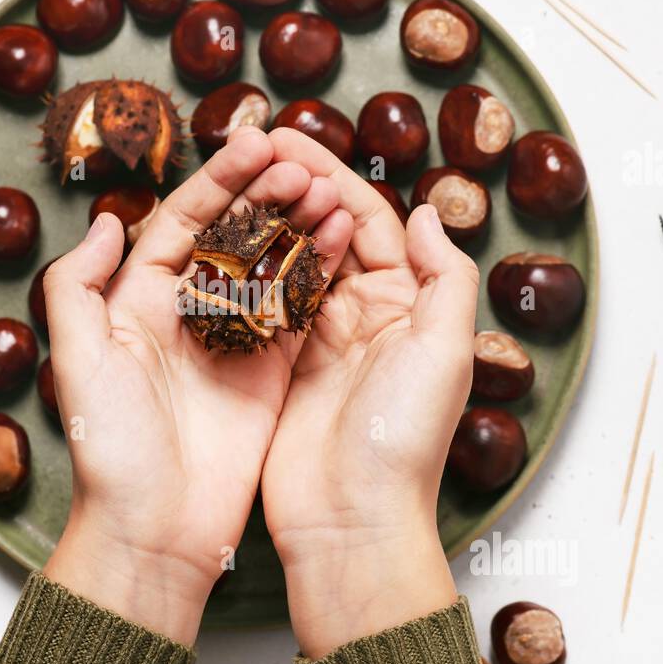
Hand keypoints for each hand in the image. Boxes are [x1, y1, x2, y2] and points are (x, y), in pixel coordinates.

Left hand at [42, 128, 352, 644]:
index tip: (258, 144)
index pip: (183, 222)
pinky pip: (298, 311)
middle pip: (233, 235)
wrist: (156, 532)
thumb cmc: (111, 448)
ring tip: (330, 189)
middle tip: (305, 161)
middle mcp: (187, 313)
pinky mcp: (270, 372)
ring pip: (271, 264)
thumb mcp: (79, 360)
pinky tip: (343, 240)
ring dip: (299, 225)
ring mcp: (233, 341)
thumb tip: (106, 222)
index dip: (220, 180)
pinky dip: (320, 274)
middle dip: (267, 193)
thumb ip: (78, 286)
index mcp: (138, 301)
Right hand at [261, 128, 478, 658]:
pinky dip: (245, 270)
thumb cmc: (403, 439)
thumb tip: (425, 212)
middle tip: (254, 147)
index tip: (291, 142)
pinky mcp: (279, 368)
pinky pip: (262, 306)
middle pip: (326, 234)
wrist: (352, 521)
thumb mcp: (444, 351)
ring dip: (267, 220)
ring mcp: (319, 342)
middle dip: (294, 188)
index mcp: (407, 306)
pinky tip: (218, 239)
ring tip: (233, 179)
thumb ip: (444, 276)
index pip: (371, 225)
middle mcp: (364, 317)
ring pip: (290, 262)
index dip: (333, 179)